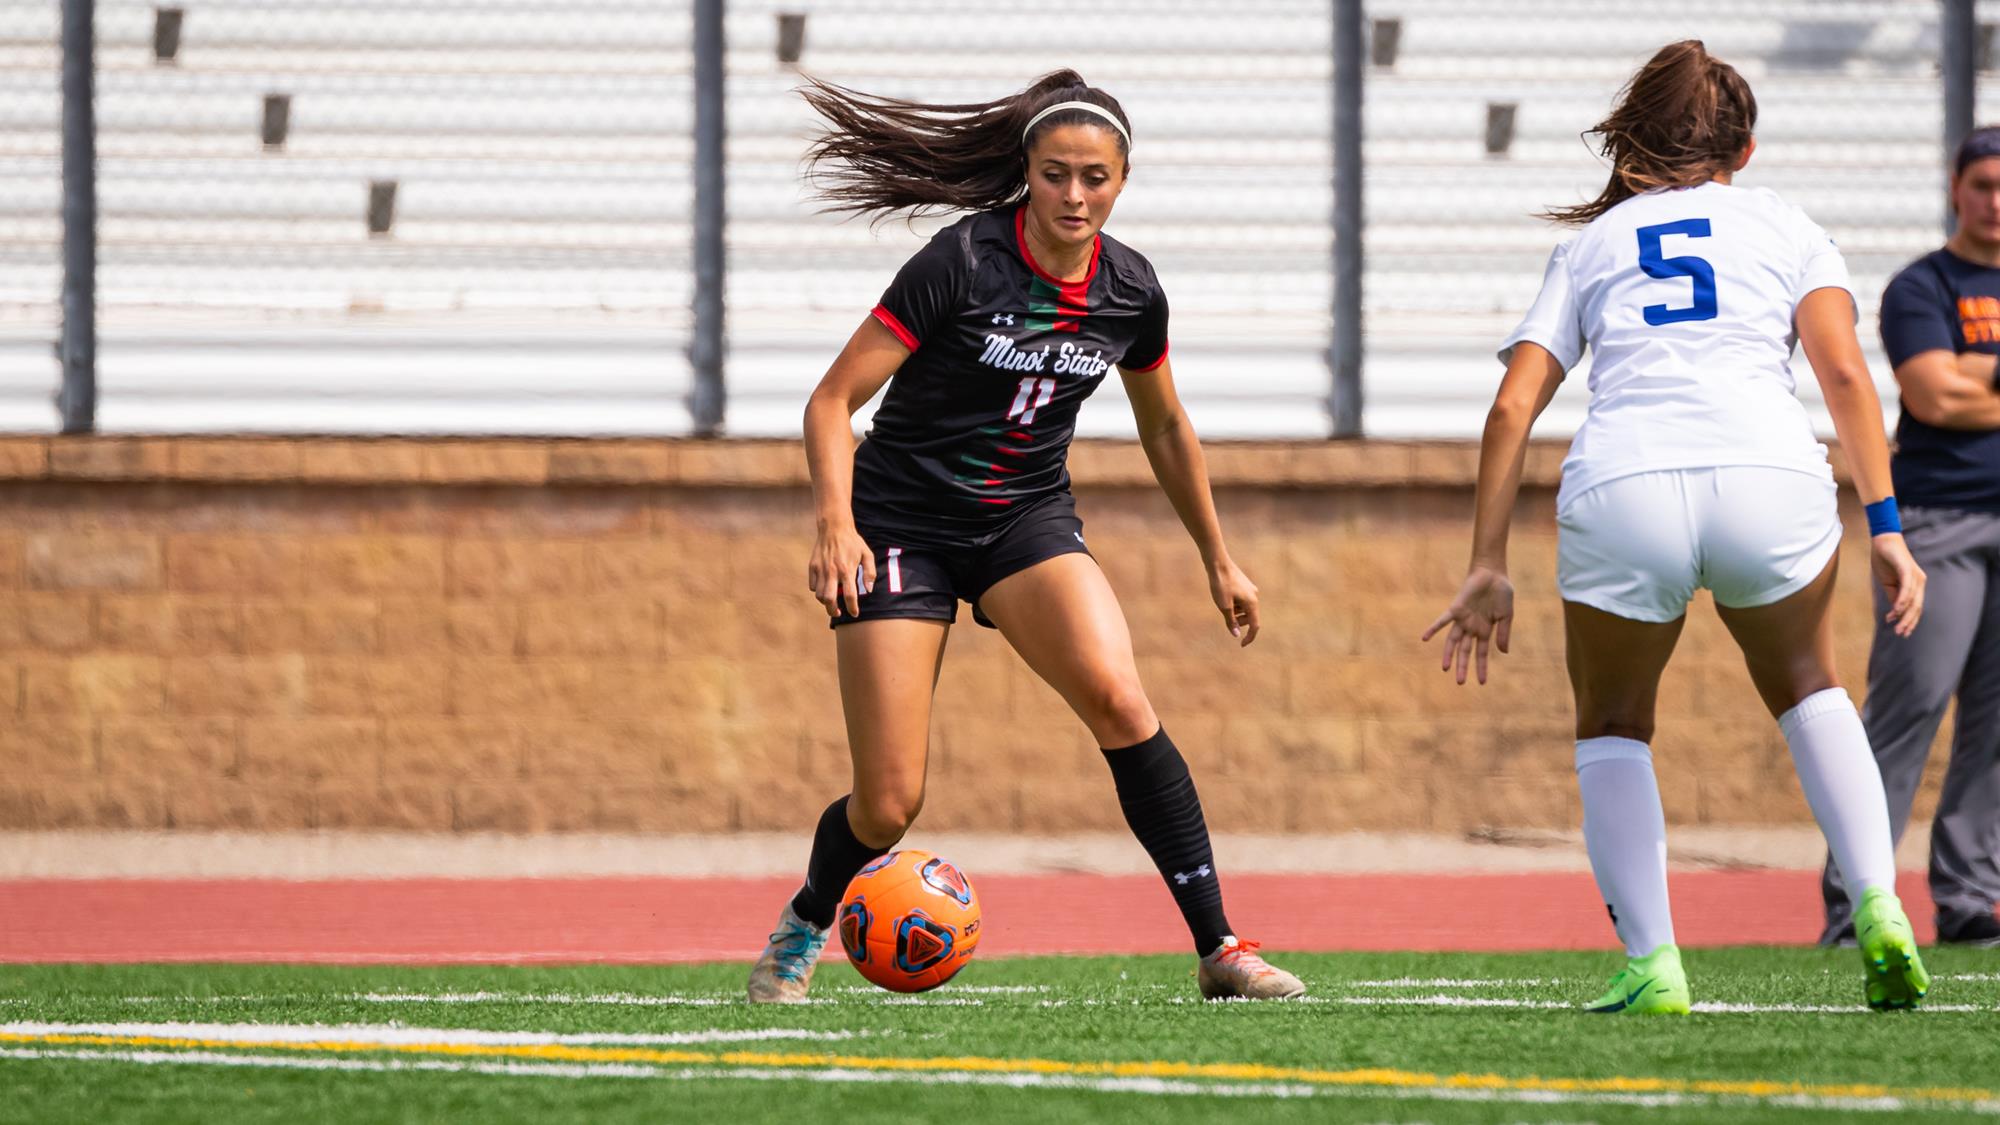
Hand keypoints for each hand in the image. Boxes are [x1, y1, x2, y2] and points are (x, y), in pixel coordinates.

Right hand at [808, 522, 874, 617]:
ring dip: (825, 602)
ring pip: (819, 595)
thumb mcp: (867, 554)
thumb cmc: (852, 542)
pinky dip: (818, 591)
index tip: (854, 613)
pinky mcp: (812, 567)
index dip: (852, 608)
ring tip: (831, 602)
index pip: (849, 596)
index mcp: (847, 570)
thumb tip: (868, 590)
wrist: (834, 528)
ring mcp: (820, 570)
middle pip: (829, 600)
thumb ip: (870, 573)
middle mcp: (832, 572)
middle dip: (833, 610)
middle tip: (838, 612)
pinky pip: (812, 586)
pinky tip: (824, 588)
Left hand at [1207, 557, 1260, 646]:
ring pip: (1245, 608)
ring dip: (1236, 612)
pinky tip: (1224, 597)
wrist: (1218, 563)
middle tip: (1226, 617)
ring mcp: (1250, 590)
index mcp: (1252, 603)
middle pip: (1250, 617)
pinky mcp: (1244, 585)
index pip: (1255, 625)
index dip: (1249, 637)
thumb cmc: (1220, 585)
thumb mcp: (1224, 606)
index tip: (1242, 644)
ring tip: (1223, 604)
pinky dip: (1235, 604)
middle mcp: (1254, 596)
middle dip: (1239, 622)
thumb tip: (1236, 634)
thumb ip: (1231, 621)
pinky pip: (1242, 600)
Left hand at [1422, 565, 1514, 684]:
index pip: (1481, 654)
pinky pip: (1442, 620)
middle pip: (1465, 651)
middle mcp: (1472, 628)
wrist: (1493, 573)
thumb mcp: (1506, 615)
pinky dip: (1434, 629)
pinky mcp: (1456, 609)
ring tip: (1445, 669)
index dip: (1481, 668)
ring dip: (1449, 654)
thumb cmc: (1501, 592)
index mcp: (1485, 631)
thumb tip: (1504, 653)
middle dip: (1462, 666)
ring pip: (1453, 641)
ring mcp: (1463, 619)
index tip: (1481, 682)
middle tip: (1459, 682)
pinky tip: (1424, 638)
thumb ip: (1503, 633)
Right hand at [1871, 533, 1924, 636]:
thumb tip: (1895, 612)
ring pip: (1912, 600)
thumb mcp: (1888, 582)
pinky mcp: (1907, 569)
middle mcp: (1919, 581)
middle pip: (1917, 606)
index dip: (1911, 621)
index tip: (1903, 632)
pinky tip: (1896, 610)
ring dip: (1904, 614)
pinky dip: (1902, 600)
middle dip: (1909, 622)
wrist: (1883, 540)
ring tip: (1896, 625)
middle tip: (1900, 633)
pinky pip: (1906, 587)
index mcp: (1916, 585)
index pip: (1916, 607)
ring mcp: (1915, 575)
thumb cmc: (1886, 560)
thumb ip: (1894, 595)